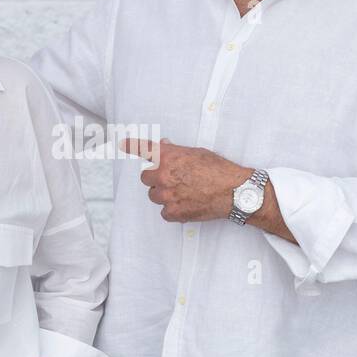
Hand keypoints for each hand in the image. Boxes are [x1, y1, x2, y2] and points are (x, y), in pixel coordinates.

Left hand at [120, 137, 251, 222]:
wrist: (233, 192)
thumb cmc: (219, 170)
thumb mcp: (197, 153)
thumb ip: (177, 152)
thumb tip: (165, 148)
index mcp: (168, 157)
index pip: (144, 149)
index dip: (132, 145)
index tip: (122, 143)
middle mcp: (163, 175)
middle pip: (146, 178)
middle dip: (156, 178)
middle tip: (174, 180)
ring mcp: (166, 195)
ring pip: (154, 195)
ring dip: (164, 194)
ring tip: (184, 193)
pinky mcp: (172, 212)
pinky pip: (164, 212)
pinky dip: (173, 210)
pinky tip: (187, 204)